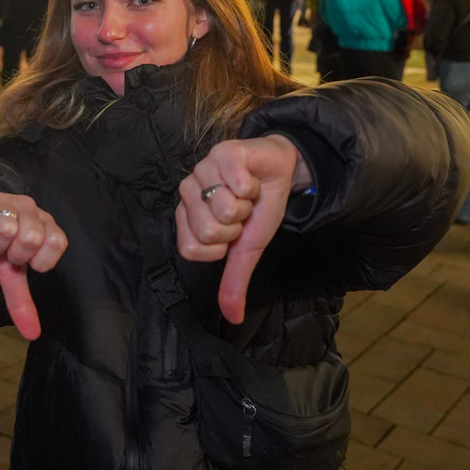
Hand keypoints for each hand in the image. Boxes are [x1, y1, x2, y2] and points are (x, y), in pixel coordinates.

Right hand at [0, 189, 67, 339]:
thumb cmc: (0, 244)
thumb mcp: (11, 272)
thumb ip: (22, 301)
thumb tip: (32, 334)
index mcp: (46, 226)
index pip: (56, 243)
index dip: (36, 260)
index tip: (23, 261)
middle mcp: (32, 209)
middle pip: (30, 238)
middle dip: (11, 254)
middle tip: (5, 251)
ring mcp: (8, 199)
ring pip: (6, 229)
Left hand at [175, 134, 302, 323]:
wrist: (281, 171)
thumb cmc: (259, 207)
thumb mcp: (248, 248)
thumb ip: (235, 279)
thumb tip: (232, 317)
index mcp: (188, 216)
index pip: (190, 248)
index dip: (220, 247)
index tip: (232, 234)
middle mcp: (188, 191)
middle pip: (208, 230)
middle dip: (236, 226)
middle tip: (241, 211)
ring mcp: (202, 169)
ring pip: (223, 208)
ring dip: (246, 205)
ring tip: (246, 194)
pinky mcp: (222, 152)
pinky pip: (237, 184)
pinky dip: (253, 188)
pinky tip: (251, 179)